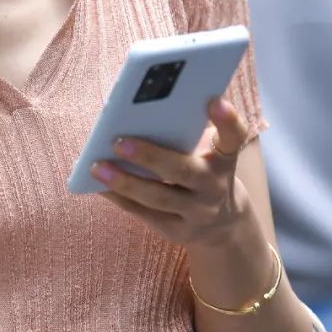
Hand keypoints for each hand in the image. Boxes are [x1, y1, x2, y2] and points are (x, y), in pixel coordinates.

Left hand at [89, 96, 249, 250]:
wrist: (224, 223)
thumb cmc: (204, 171)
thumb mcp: (208, 153)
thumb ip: (186, 133)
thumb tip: (135, 113)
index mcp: (224, 157)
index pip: (234, 137)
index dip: (227, 119)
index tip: (213, 100)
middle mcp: (214, 185)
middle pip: (183, 170)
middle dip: (149, 156)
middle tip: (119, 142)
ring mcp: (197, 212)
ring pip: (158, 197)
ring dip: (125, 182)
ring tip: (97, 167)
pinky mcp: (178, 230)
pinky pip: (143, 213)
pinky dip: (119, 197)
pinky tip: (98, 185)